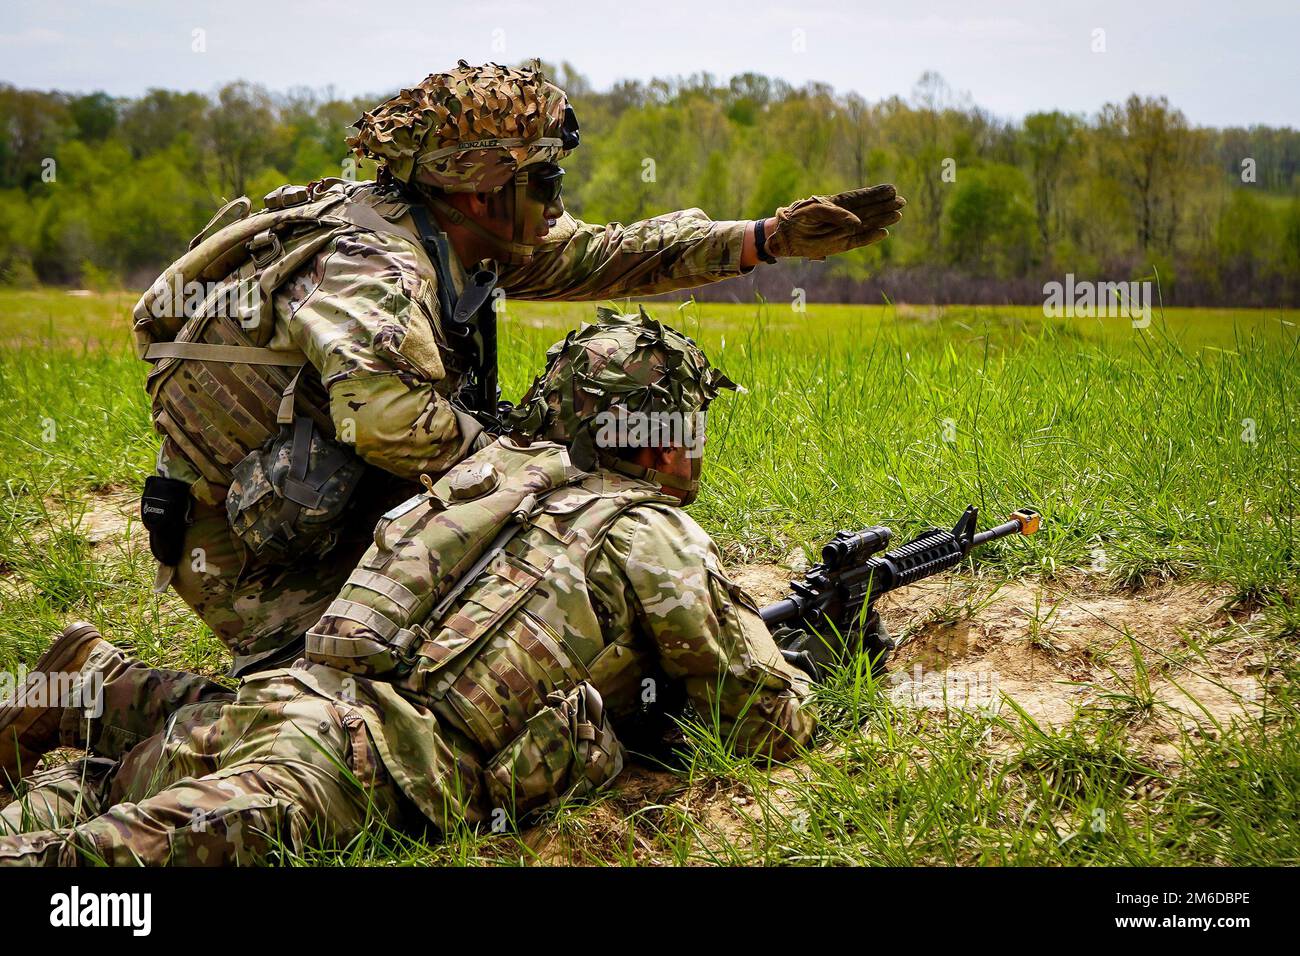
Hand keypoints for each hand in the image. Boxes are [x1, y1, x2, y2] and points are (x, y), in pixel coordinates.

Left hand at [765, 184, 905, 260]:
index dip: (876, 194)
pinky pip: (859, 241)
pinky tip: (884, 233)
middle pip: (869, 210)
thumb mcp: (815, 210)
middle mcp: (844, 216)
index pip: (861, 198)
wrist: (786, 235)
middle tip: (902, 201)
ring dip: (882, 220)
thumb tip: (856, 223)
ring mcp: (844, 230)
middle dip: (884, 206)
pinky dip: (870, 237)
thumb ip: (835, 214)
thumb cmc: (798, 217)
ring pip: (867, 225)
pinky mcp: (841, 245)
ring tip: (898, 215)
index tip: (891, 189)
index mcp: (838, 203)